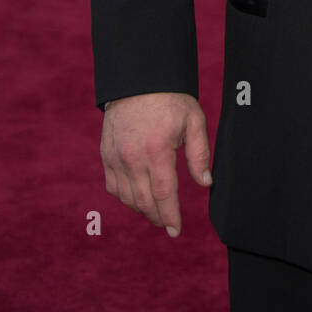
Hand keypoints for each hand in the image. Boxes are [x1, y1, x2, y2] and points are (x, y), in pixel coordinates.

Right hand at [100, 92, 211, 236]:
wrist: (138, 80)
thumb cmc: (170, 99)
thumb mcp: (194, 121)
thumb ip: (199, 154)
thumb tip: (206, 183)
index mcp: (157, 149)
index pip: (164, 194)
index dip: (171, 216)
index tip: (176, 231)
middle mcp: (133, 156)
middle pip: (144, 200)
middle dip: (158, 217)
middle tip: (168, 225)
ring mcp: (116, 157)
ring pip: (127, 197)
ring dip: (141, 209)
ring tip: (155, 212)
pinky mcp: (106, 154)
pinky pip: (113, 186)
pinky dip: (124, 197)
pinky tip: (137, 198)